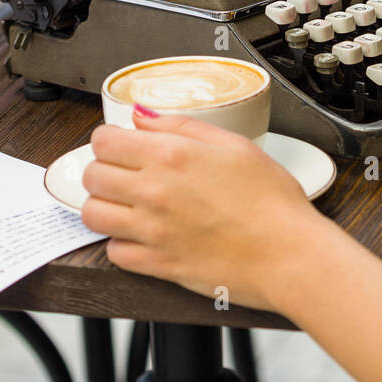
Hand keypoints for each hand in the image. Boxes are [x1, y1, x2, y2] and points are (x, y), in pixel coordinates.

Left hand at [80, 106, 338, 311]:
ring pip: (93, 214)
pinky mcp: (157, 264)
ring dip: (105, 205)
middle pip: (92, 176)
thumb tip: (143, 117)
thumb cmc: (273, 201)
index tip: (123, 145)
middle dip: (104, 170)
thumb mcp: (237, 146)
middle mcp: (154, 192)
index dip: (110, 140)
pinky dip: (122, 242)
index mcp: (172, 156)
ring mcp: (152, 231)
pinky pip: (114, 252)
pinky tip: (143, 235)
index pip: (104, 141)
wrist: (289, 254)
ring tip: (127, 204)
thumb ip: (184, 126)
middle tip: (125, 173)